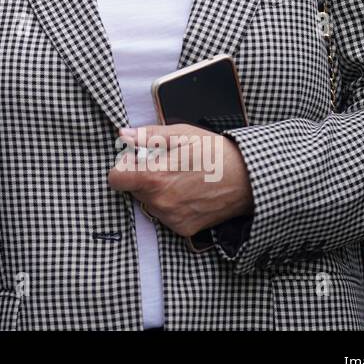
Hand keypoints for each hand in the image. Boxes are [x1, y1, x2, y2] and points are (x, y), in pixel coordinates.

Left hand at [108, 123, 252, 238]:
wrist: (247, 179)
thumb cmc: (214, 153)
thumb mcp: (180, 134)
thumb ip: (146, 136)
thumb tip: (123, 135)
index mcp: (155, 177)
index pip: (115, 179)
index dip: (122, 167)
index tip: (134, 161)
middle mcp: (160, 202)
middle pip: (133, 190)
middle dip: (143, 177)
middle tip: (167, 165)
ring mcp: (172, 218)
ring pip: (148, 203)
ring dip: (157, 192)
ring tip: (182, 178)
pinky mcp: (183, 229)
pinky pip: (165, 216)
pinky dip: (171, 205)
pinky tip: (189, 193)